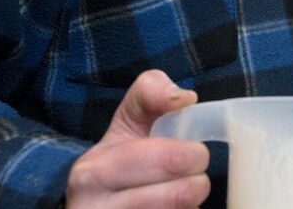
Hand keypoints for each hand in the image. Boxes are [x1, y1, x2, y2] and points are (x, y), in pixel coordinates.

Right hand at [65, 69, 209, 207]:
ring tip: (175, 197)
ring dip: (191, 206)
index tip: (189, 154)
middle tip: (189, 177)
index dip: (193, 154)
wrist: (96, 208)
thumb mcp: (127, 124)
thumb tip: (183, 97)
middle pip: (184, 194)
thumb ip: (149, 95)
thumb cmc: (121, 163)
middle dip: (198, 182)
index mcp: (94, 173)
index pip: (171, 160)